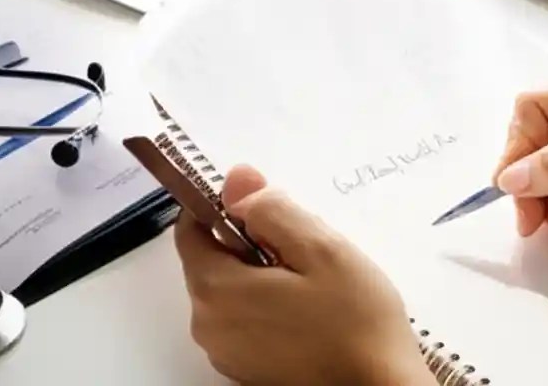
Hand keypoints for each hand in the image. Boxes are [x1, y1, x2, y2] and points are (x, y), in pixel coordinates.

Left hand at [174, 164, 432, 385]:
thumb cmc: (356, 322)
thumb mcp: (321, 248)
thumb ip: (271, 210)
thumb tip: (236, 180)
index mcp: (216, 290)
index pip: (191, 229)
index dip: (223, 207)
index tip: (263, 206)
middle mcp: (207, 326)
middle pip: (211, 261)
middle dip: (249, 244)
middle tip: (303, 250)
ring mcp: (225, 353)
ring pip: (229, 291)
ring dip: (259, 275)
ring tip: (310, 283)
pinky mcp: (244, 370)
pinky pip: (242, 321)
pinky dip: (265, 306)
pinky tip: (306, 311)